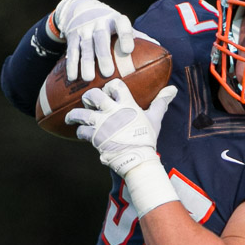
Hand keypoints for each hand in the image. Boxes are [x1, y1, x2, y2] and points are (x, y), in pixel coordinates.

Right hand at [51, 0, 136, 83]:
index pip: (122, 25)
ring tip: (88, 79)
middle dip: (103, 55)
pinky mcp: (72, 35)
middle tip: (108, 73)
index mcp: (115, 19)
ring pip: (85, 46)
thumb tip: (159, 48)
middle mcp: (99, 22)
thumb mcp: (121, 24)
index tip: (128, 50)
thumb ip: (137, 36)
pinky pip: (71, 50)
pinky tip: (73, 78)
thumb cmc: (108, 22)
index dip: (125, 36)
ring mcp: (84, 28)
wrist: (81, 7)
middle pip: (101, 38)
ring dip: (85, 63)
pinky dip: (71, 64)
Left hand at [65, 81, 179, 180]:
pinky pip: (82, 131)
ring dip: (74, 115)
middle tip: (89, 102)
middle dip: (89, 97)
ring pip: (81, 113)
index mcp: (126, 104)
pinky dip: (80, 132)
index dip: (110, 86)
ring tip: (71, 117)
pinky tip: (80, 132)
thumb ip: (161, 101)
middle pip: (93, 95)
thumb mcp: (155, 118)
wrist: (138, 159)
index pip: (115, 85)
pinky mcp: (95, 138)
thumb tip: (173, 89)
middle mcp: (111, 112)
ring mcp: (102, 124)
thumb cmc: (147, 138)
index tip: (109, 91)